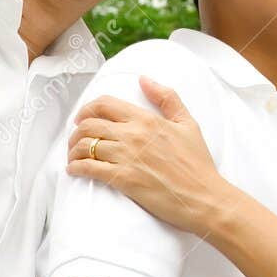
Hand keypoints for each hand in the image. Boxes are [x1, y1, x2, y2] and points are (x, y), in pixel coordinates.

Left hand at [67, 77, 229, 235]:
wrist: (203, 197)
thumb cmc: (197, 163)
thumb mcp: (188, 123)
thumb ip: (167, 98)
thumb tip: (144, 80)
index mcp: (146, 119)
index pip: (105, 104)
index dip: (87, 109)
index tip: (82, 117)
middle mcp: (132, 134)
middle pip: (89, 124)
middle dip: (76, 131)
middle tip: (76, 139)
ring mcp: (126, 157)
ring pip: (84, 146)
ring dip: (73, 151)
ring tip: (74, 156)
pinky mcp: (122, 179)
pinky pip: (88, 168)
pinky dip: (76, 167)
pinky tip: (75, 170)